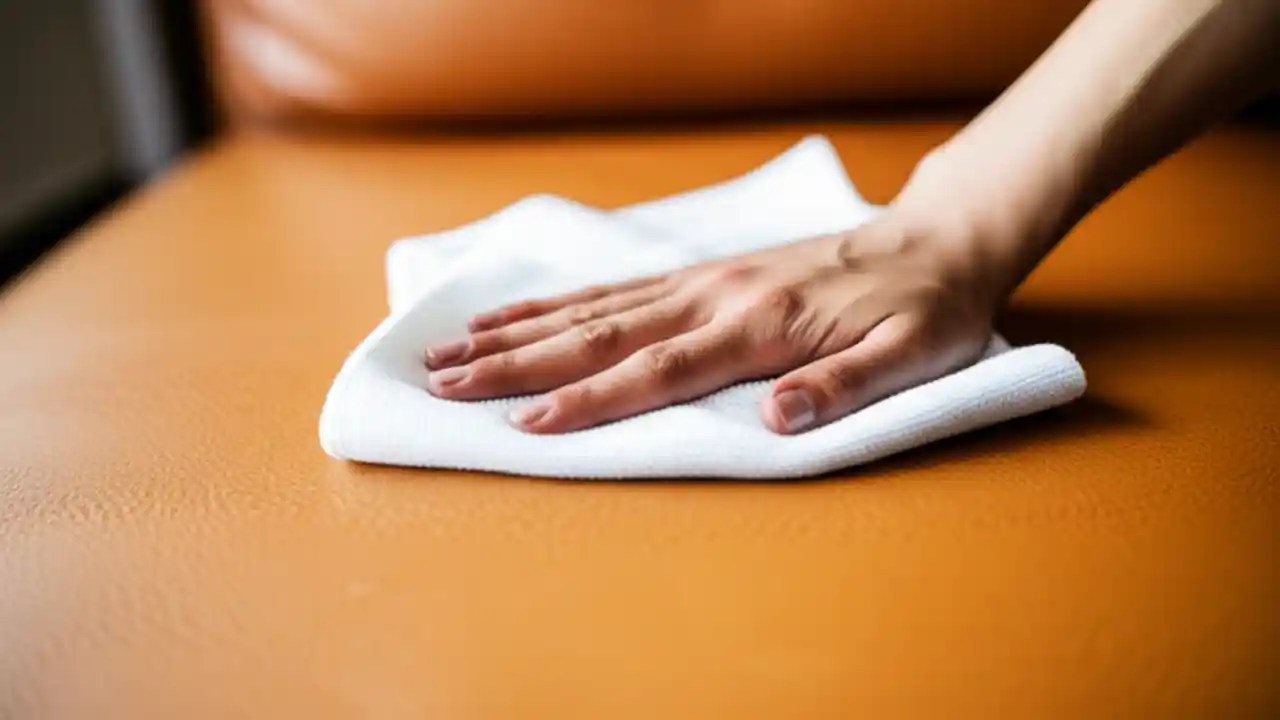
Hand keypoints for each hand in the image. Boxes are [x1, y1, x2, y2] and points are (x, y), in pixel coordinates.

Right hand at [424, 214, 999, 433]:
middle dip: (516, 363)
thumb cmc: (925, 312)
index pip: (656, 372)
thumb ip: (842, 389)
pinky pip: (614, 287)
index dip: (588, 401)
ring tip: (449, 350)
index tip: (523, 422)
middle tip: (443, 384)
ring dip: (517, 332)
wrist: (932, 243)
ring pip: (592, 309)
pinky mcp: (699, 274)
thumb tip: (775, 420)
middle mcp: (714, 298)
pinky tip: (513, 315)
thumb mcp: (911, 358)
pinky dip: (556, 302)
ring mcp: (701, 281)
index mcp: (760, 328)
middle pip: (599, 336)